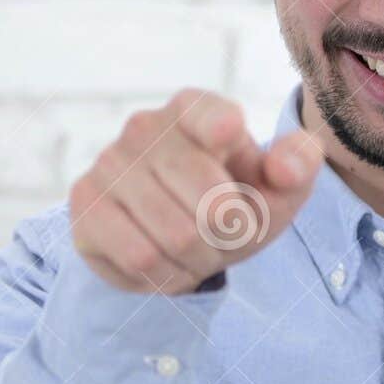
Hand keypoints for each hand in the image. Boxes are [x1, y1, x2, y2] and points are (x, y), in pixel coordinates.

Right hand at [69, 89, 323, 294]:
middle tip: (225, 234)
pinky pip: (140, 257)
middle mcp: (146, 127)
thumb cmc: (230, 200)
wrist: (170, 238)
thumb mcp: (275, 188)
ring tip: (195, 249)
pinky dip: (165, 274)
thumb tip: (287, 168)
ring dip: (199, 260)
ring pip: (177, 237)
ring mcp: (109, 164)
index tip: (232, 139)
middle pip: (212, 204)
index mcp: (194, 109)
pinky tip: (163, 261)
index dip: (228, 136)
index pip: (217, 118)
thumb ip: (298, 166)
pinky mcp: (85, 204)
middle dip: (231, 237)